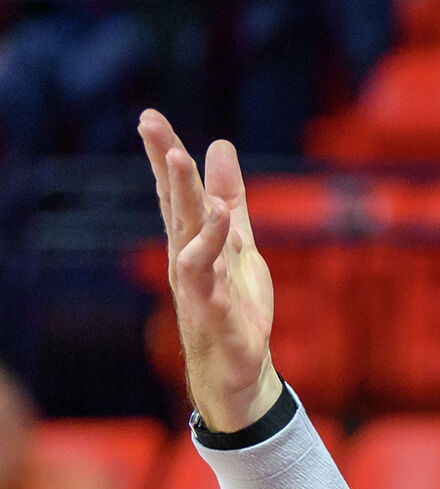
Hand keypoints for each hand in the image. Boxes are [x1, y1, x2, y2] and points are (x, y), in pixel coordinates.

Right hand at [138, 110, 280, 433]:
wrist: (238, 370)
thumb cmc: (234, 305)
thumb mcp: (239, 243)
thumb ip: (231, 198)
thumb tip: (221, 146)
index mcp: (193, 240)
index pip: (175, 192)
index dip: (164, 155)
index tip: (150, 117)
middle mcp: (187, 257)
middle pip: (174, 203)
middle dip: (165, 163)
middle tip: (151, 124)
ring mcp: (196, 283)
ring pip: (186, 233)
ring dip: (183, 198)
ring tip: (181, 159)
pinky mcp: (212, 309)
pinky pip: (208, 274)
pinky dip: (210, 247)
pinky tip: (219, 220)